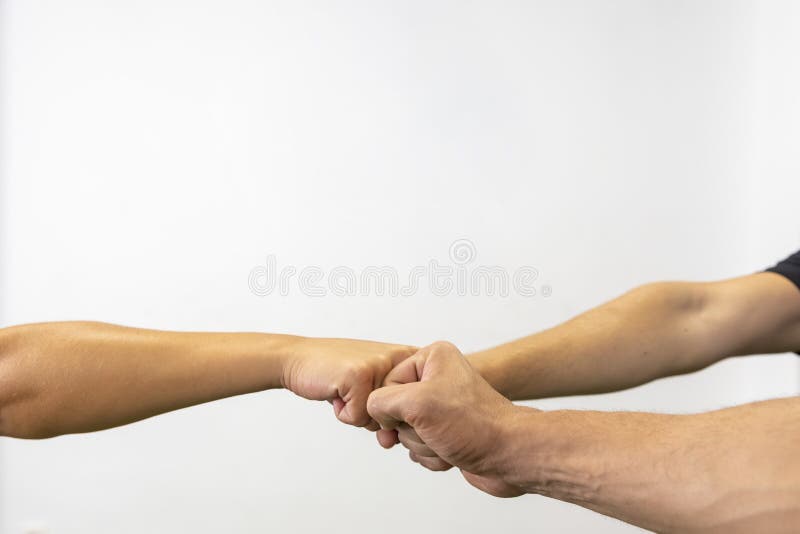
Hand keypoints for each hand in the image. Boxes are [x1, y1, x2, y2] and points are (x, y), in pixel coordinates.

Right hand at [280, 337, 416, 428]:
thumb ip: (397, 408)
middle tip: (356, 390)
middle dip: (373, 413)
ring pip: (381, 419)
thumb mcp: (377, 383)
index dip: (391, 411)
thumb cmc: (338, 375)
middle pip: (400, 415)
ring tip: (346, 389)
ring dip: (358, 414)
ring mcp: (380, 364)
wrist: (298, 358)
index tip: (372, 391)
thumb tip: (397, 439)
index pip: (419, 407)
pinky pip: (358, 418)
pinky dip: (343, 413)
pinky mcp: (360, 375)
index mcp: (410, 356)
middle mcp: (400, 356)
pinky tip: (336, 391)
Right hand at [367, 341, 528, 496]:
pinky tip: (451, 454)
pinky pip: (419, 447)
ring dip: (422, 446)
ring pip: (406, 432)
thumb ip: (381, 401)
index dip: (394, 408)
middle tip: (435, 431)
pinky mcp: (446, 432)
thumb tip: (374, 412)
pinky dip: (431, 456)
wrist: (510, 456)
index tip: (414, 418)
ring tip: (447, 442)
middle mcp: (438, 378)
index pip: (385, 384)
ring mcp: (442, 407)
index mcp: (432, 358)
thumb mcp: (417, 403)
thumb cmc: (474, 424)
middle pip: (394, 410)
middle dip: (411, 430)